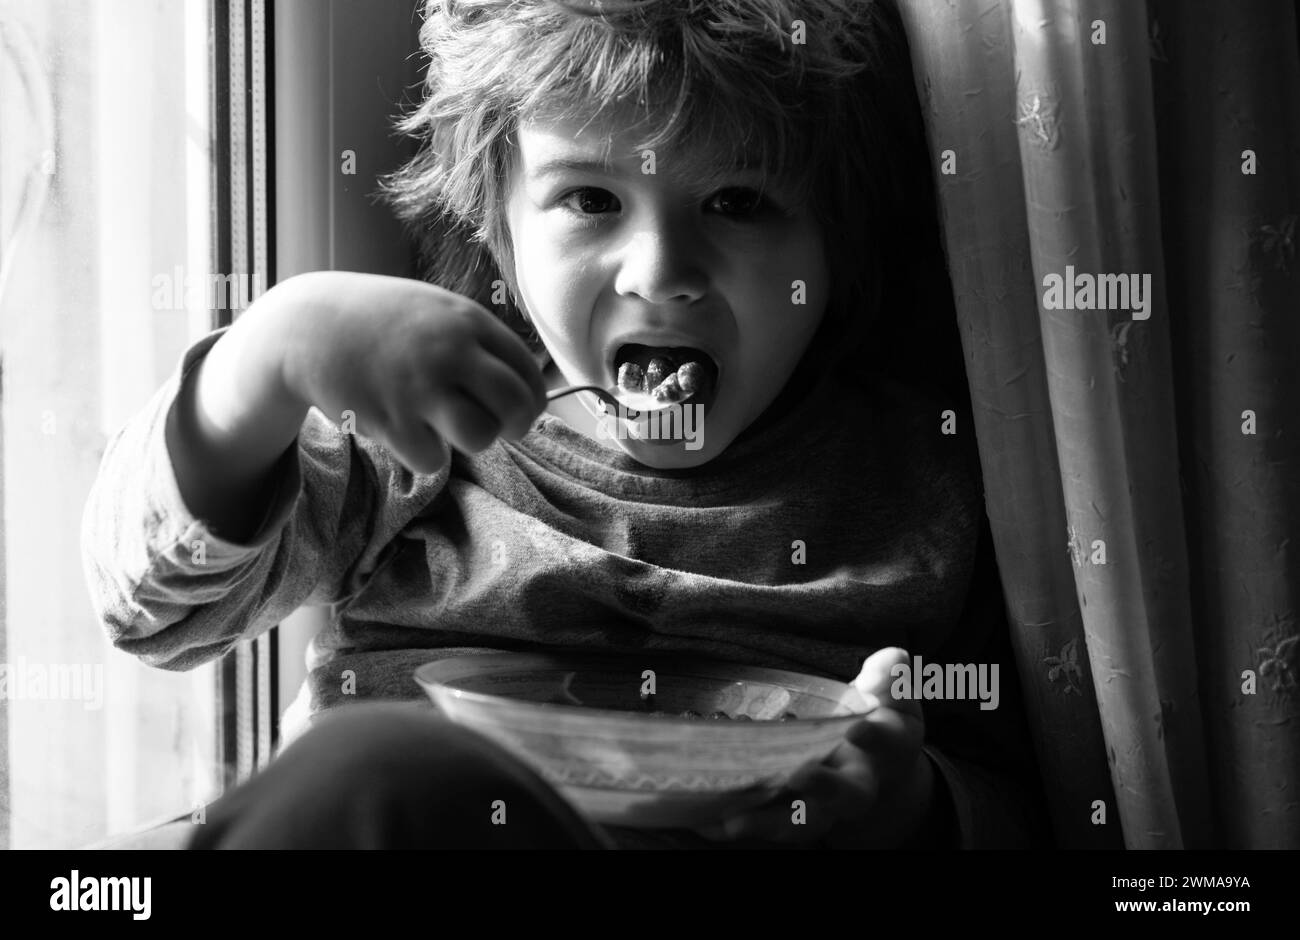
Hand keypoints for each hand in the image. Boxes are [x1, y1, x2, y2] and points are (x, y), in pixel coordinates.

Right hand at [269, 271, 547, 473]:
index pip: (529, 372)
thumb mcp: (437, 311)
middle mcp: (450, 351)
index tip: (519, 411)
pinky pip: (432, 458)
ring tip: (444, 423)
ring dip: (469, 440)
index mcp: (468, 321)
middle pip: (517, 406)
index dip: (531, 400)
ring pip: (480, 437)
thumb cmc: (382, 322)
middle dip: (516, 426)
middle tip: (500, 429)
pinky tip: (402, 425)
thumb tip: (526, 392)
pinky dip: (422, 451)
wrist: (308, 327)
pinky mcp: (390, 421)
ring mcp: (420, 387)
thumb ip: (479, 343)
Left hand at [697, 647, 941, 847]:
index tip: (857, 729)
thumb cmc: (877, 714)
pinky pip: (764, 824)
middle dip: (824, 790)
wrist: (874, 763)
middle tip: (799, 776)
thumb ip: (889, 675)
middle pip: (846, 797)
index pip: (885, 741)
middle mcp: (857, 783)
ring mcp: (823, 804)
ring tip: (732, 819)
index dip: (875, 737)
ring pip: (802, 821)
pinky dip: (736, 826)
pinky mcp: (791, 814)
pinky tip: (705, 821)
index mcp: (887, 748)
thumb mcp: (890, 690)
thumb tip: (892, 659)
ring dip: (767, 821)